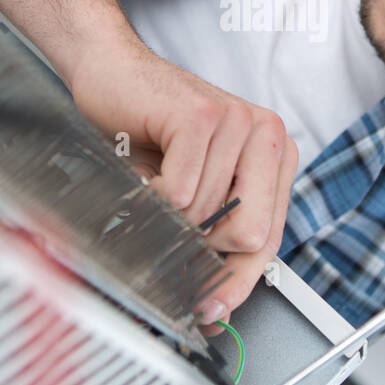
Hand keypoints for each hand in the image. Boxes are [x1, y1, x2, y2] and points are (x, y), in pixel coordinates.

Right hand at [67, 35, 297, 334]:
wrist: (110, 73)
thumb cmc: (148, 132)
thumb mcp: (194, 191)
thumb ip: (214, 238)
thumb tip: (215, 309)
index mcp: (275, 155)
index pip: (269, 239)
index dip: (237, 280)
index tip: (211, 310)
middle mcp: (268, 134)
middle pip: (250, 235)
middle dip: (199, 242)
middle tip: (168, 220)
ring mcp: (239, 121)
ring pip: (206, 216)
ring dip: (165, 210)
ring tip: (152, 177)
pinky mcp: (203, 116)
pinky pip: (179, 193)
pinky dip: (148, 193)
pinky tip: (142, 168)